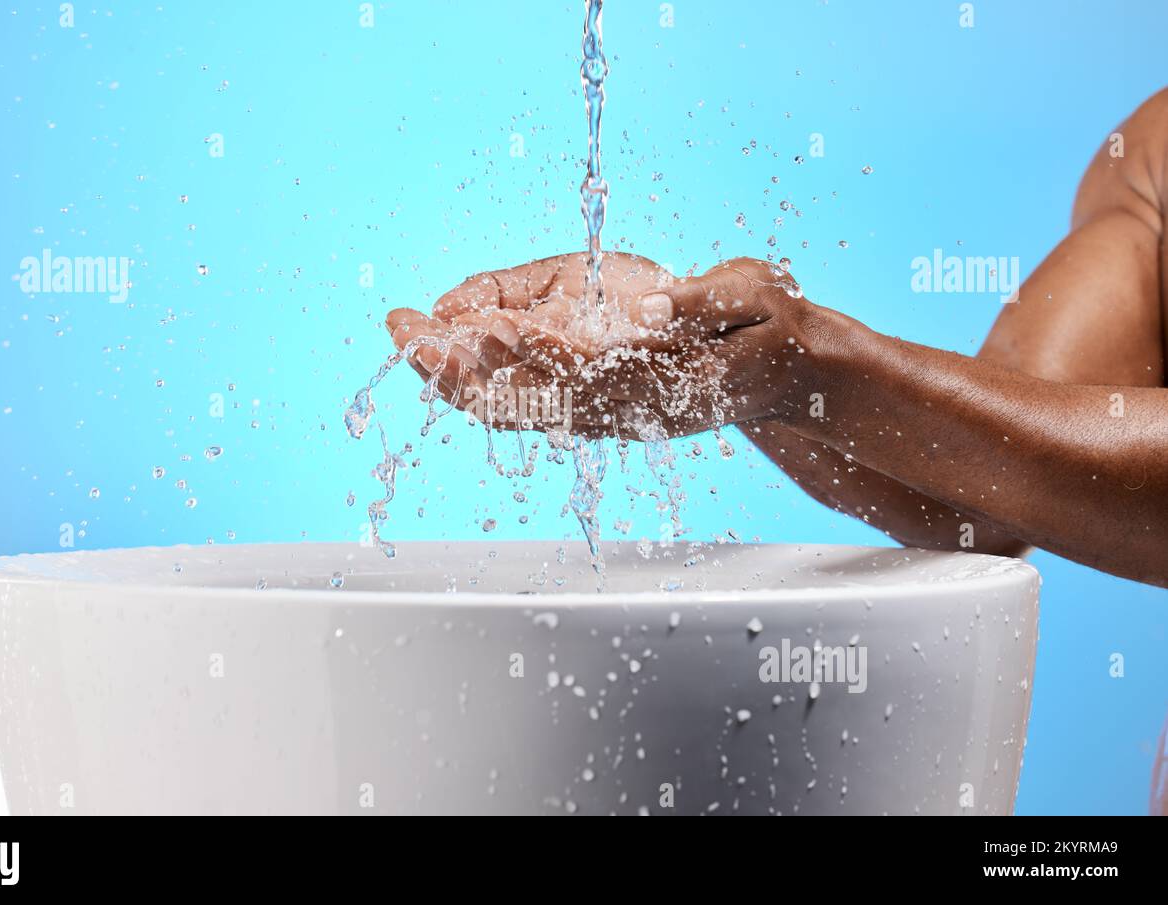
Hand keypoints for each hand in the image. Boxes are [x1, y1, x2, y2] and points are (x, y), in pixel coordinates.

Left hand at [383, 252, 816, 440]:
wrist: (786, 379)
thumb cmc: (771, 332)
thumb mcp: (755, 300)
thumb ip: (705, 303)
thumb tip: (648, 307)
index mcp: (658, 379)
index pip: (579, 369)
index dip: (526, 347)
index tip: (478, 323)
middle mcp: (620, 406)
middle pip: (526, 398)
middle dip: (460, 367)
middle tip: (403, 330)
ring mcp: (603, 413)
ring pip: (516, 406)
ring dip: (456, 374)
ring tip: (405, 333)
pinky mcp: (593, 406)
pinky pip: (525, 401)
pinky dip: (479, 379)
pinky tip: (443, 349)